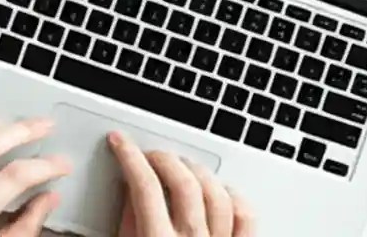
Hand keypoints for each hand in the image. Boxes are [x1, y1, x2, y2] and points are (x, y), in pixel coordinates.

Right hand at [109, 132, 254, 236]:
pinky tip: (218, 189)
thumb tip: (129, 189)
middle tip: (151, 153)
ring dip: (197, 172)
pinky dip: (233, 196)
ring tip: (182, 166)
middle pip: (184, 183)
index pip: (144, 187)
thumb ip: (127, 224)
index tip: (121, 142)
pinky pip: (245, 216)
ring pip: (217, 194)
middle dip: (164, 158)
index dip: (129, 157)